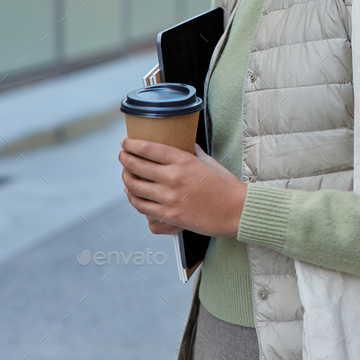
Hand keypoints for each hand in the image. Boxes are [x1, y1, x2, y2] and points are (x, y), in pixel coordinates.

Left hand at [118, 139, 247, 237]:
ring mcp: (170, 199)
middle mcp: (173, 178)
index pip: (148, 149)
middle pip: (137, 166)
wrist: (236, 210)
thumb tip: (181, 143)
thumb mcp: (207, 161)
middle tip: (123, 156)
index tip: (125, 143)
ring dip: (126, 179)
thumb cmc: (225, 184)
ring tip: (126, 174)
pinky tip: (132, 194)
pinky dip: (133, 199)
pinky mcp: (170, 216)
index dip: (131, 145)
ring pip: (135, 187)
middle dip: (125, 159)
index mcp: (183, 161)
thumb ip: (191, 152)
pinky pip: (142, 207)